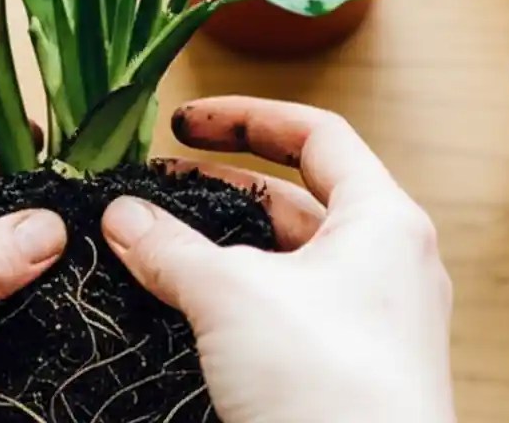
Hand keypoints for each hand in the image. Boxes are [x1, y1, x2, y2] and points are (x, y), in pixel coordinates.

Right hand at [103, 97, 454, 422]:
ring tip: (154, 245)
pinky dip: (232, 297)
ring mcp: (369, 320)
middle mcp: (385, 263)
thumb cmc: (332, 390)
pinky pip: (282, 310)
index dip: (246, 117)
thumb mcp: (233, 298)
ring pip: (283, 261)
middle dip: (218, 189)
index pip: (316, 134)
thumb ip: (171, 248)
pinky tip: (181, 306)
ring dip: (220, 248)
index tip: (184, 123)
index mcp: (382, 220)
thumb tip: (123, 215)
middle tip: (153, 188)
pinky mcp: (345, 369)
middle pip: (293, 198)